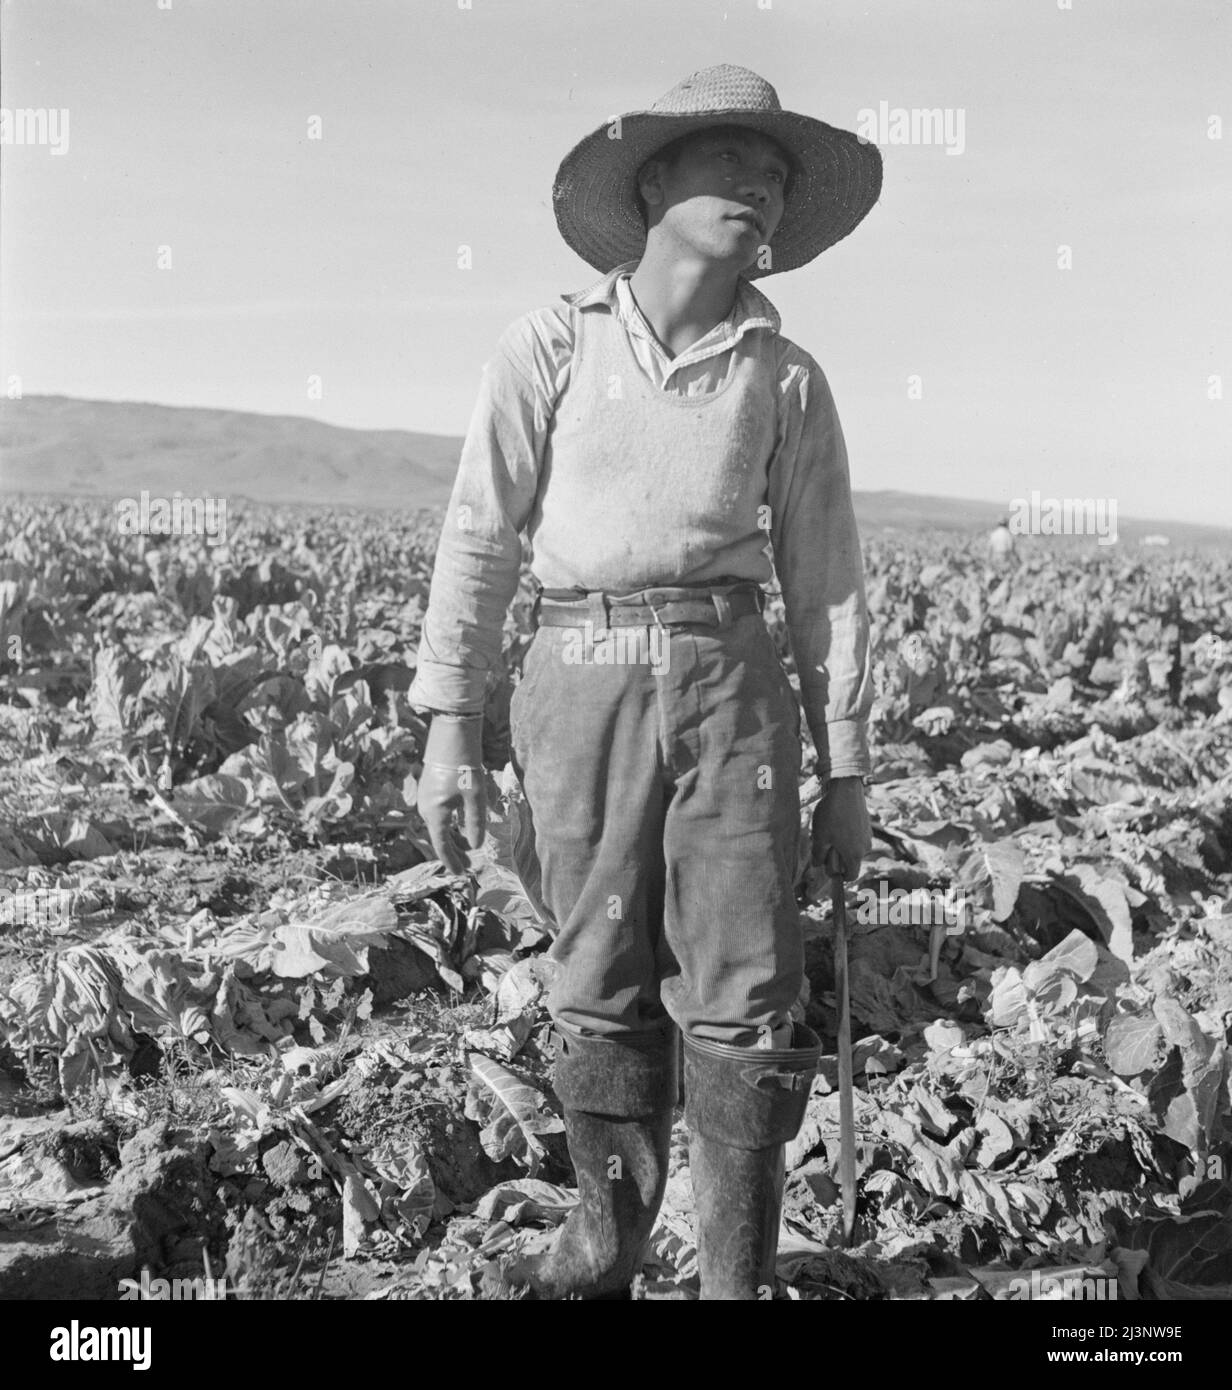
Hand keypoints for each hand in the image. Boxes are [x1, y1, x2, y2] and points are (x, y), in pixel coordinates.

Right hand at [416, 717, 486, 873]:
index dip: (453, 862)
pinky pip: (439, 815)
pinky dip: (451, 824)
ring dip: (454, 838)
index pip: (442, 846)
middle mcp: (425, 809)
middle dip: (455, 852)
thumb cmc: (465, 765)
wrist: (451, 734)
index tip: (463, 874)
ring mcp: (426, 799)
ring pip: (440, 826)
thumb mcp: (476, 797)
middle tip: (471, 865)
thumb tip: (475, 846)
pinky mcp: (430, 789)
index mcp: (435, 815)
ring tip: (470, 846)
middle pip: (440, 838)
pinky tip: (463, 825)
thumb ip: (475, 824)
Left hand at [811, 777, 870, 881]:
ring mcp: (868, 836)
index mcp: (854, 855)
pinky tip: (837, 821)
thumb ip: (818, 856)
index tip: (828, 865)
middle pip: (850, 861)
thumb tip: (818, 865)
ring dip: (841, 845)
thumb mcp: (820, 838)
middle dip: (837, 857)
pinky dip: (847, 835)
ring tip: (829, 830)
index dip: (838, 874)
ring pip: (853, 848)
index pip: (851, 876)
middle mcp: (865, 848)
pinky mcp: (867, 825)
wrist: (846, 789)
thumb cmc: (832, 815)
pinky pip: (856, 837)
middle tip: (824, 844)